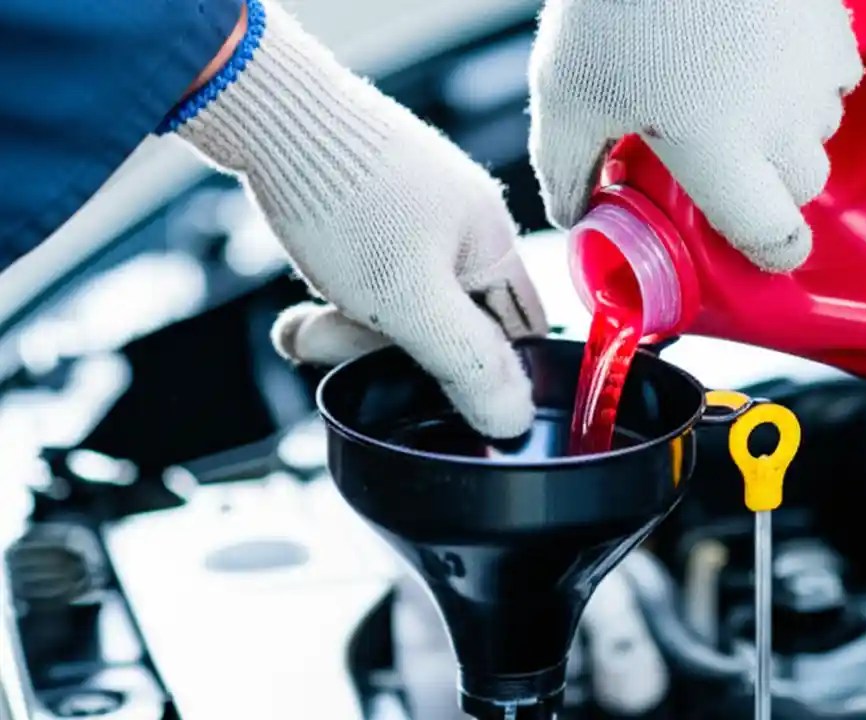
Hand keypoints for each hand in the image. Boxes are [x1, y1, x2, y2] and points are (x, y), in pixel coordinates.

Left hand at [172, 0, 547, 436]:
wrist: (268, 113)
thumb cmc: (346, 199)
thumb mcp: (411, 301)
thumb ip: (467, 363)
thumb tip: (515, 420)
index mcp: (493, 241)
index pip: (520, 331)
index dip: (488, 373)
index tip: (442, 396)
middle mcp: (464, 226)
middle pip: (450, 323)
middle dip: (389, 349)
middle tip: (343, 346)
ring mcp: (418, 214)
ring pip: (399, 306)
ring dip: (351, 329)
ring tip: (307, 327)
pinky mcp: (374, 208)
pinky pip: (367, 280)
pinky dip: (336, 300)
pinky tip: (305, 309)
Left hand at [529, 0, 862, 271]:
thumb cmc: (615, 3)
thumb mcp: (566, 93)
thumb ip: (567, 168)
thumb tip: (574, 215)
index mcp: (722, 154)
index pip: (778, 238)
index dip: (773, 252)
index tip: (759, 248)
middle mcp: (783, 121)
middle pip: (802, 186)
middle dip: (768, 186)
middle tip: (720, 156)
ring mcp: (815, 68)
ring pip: (821, 129)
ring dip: (788, 130)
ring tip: (734, 97)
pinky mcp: (832, 22)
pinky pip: (836, 74)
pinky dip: (808, 78)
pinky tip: (761, 56)